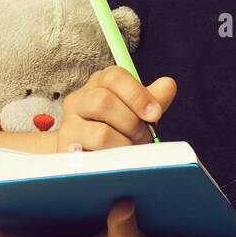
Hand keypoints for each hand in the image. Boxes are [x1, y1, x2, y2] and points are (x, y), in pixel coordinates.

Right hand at [50, 66, 176, 153]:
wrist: (90, 157)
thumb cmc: (117, 131)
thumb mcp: (137, 112)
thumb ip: (153, 100)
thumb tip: (168, 85)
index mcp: (99, 84)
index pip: (114, 76)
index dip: (138, 94)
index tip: (156, 113)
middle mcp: (79, 100)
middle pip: (103, 101)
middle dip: (130, 122)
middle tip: (142, 136)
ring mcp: (69, 125)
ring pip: (100, 133)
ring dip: (123, 144)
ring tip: (130, 149)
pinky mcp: (67, 151)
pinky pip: (94, 158)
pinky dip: (114, 159)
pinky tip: (118, 159)